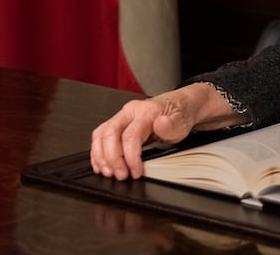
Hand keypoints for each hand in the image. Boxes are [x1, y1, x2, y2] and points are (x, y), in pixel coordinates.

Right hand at [89, 83, 228, 180]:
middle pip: (110, 134)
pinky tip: (101, 165)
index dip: (130, 157)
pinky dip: (98, 152)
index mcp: (145, 111)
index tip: (136, 172)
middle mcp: (130, 112)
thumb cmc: (179, 114)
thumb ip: (171, 125)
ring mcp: (122, 117)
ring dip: (101, 156)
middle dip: (112, 158)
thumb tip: (160, 124)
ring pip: (101, 135)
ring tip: (109, 172)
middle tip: (121, 175)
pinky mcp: (118, 124)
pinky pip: (100, 137)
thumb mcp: (181, 122)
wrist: (181, 106)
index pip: (130, 136)